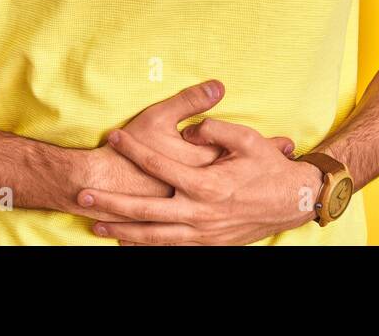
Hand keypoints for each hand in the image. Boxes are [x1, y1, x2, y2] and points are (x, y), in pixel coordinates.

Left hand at [79, 110, 322, 244]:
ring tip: (96, 224)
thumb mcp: (247, 139)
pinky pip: (171, 248)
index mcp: (206, 184)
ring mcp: (203, 232)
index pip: (159, 164)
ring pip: (154, 236)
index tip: (112, 136)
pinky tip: (128, 243)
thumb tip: (190, 129)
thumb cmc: (270, 167)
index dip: (133, 149)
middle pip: (144, 209)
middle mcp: (200, 213)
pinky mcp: (208, 244)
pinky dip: (147, 247)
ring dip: (123, 229)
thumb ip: (215, 129)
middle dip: (112, 202)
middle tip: (84, 194)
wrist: (294, 201)